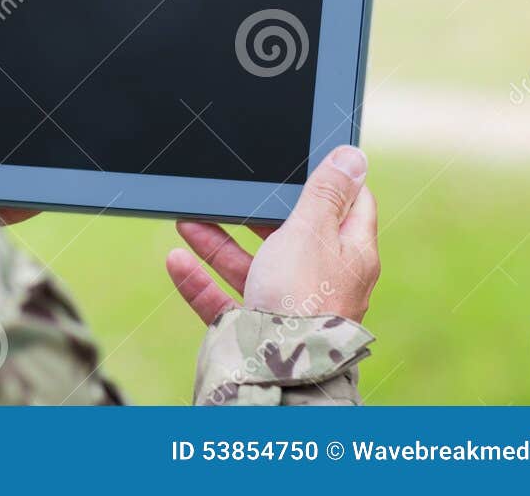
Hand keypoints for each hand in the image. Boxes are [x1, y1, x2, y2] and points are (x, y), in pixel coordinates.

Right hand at [165, 145, 379, 323]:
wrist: (278, 374)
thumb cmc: (303, 299)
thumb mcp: (312, 230)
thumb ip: (325, 193)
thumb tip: (352, 156)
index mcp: (349, 254)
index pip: (350, 206)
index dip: (328, 180)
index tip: (300, 159)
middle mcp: (321, 281)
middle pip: (290, 234)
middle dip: (255, 210)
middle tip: (232, 187)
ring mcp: (287, 308)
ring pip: (250, 265)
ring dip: (217, 240)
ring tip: (188, 217)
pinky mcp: (254, 331)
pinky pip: (221, 299)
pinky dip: (198, 279)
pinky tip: (176, 259)